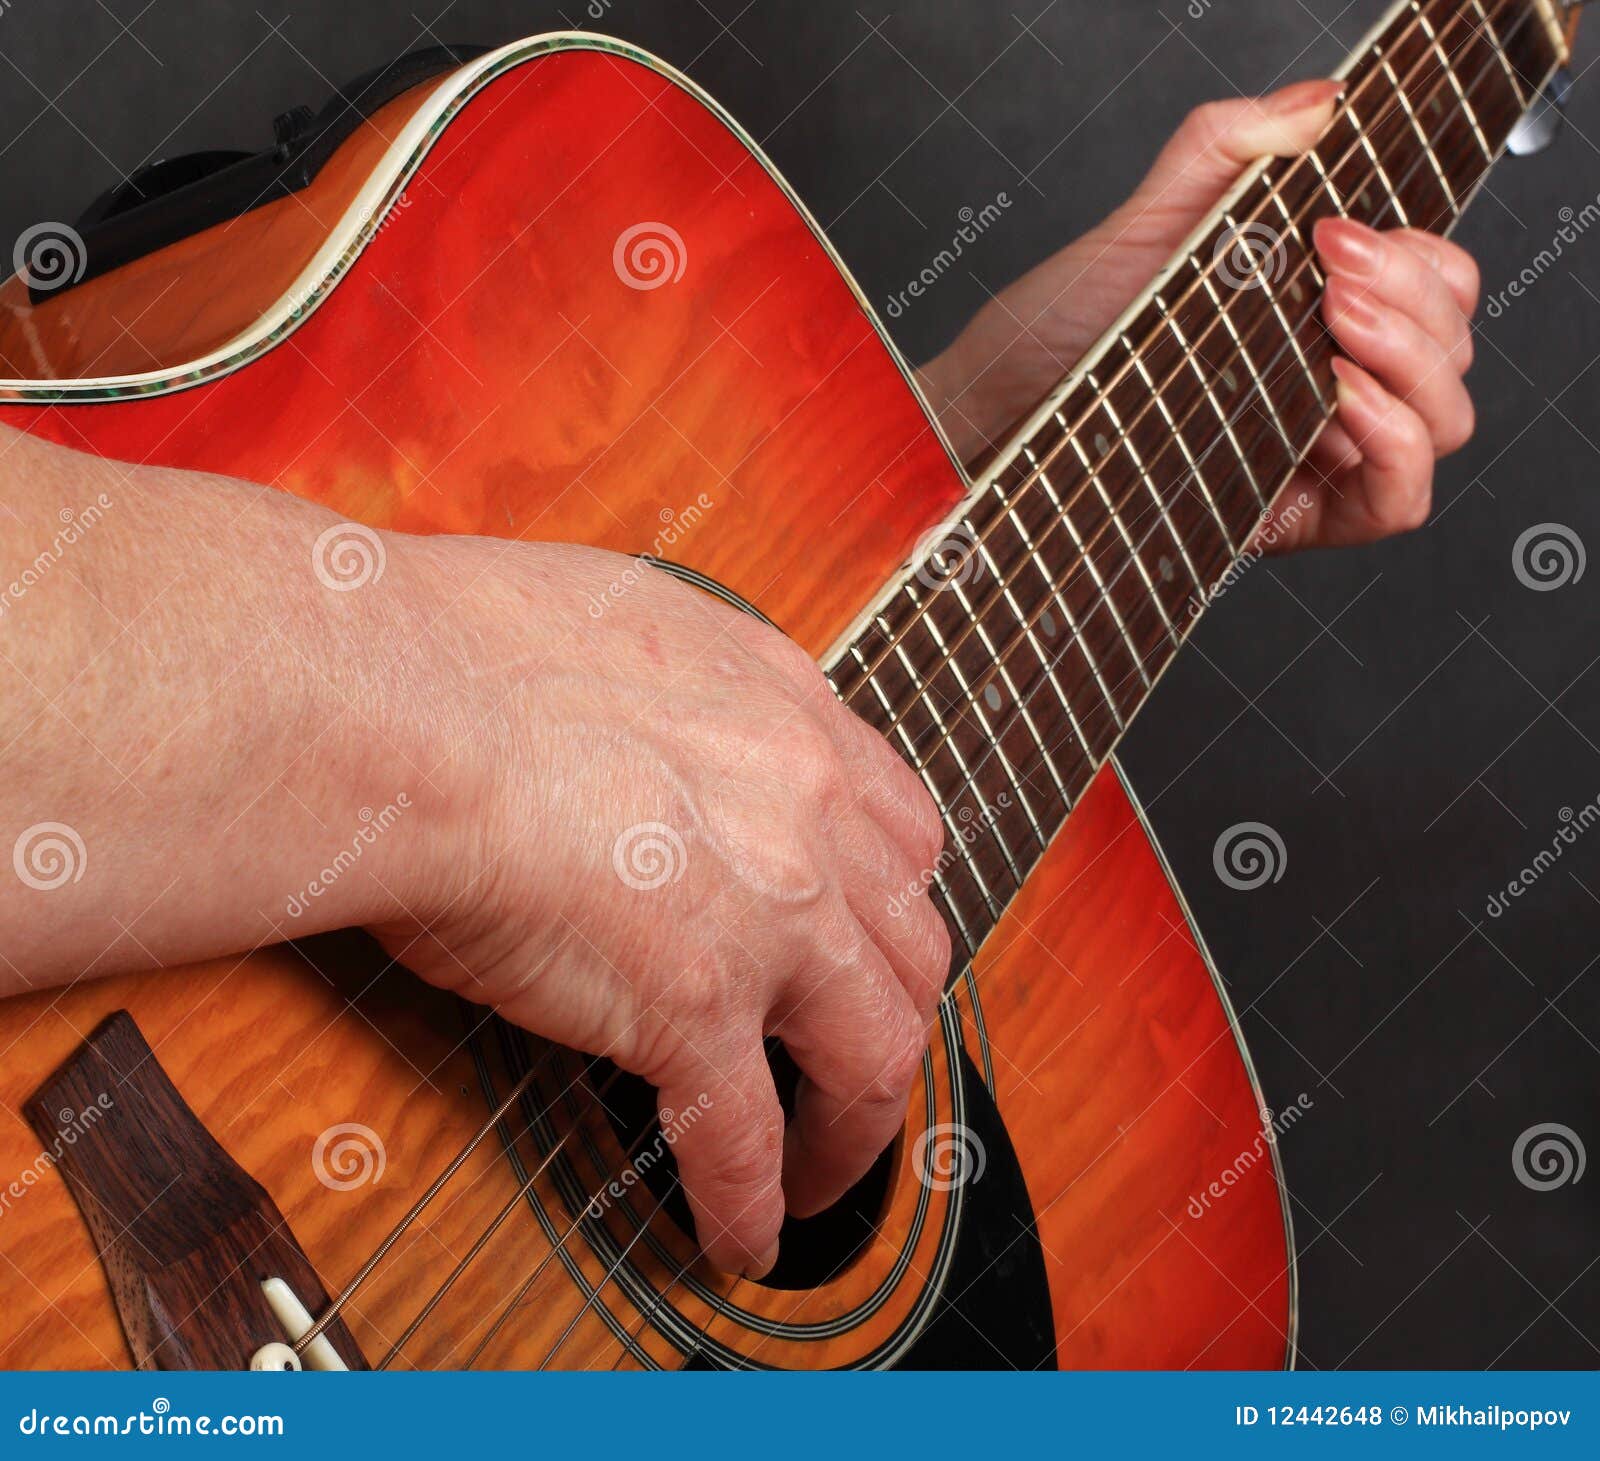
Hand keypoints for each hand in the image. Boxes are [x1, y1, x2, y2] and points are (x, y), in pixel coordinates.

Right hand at [378, 540, 949, 1277]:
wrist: (403, 704)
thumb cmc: (458, 651)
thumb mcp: (615, 622)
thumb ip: (670, 684)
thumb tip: (639, 715)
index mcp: (785, 714)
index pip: (896, 829)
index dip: (887, 903)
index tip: (862, 942)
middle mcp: (806, 815)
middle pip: (911, 947)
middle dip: (893, 1015)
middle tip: (854, 1061)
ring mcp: (767, 918)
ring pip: (875, 1052)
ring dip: (854, 1126)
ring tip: (819, 1172)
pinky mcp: (693, 1011)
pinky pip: (746, 1137)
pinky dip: (750, 1201)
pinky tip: (737, 1237)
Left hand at [919, 80, 1479, 550]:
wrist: (992, 415)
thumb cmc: (1057, 335)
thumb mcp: (1145, 226)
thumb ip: (1225, 151)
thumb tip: (1316, 103)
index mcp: (1312, 312)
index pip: (1432, 285)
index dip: (1415, 257)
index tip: (1338, 236)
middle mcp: (1325, 381)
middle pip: (1451, 348)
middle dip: (1415, 300)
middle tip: (1333, 278)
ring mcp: (1312, 453)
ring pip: (1442, 421)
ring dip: (1414, 363)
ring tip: (1334, 329)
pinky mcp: (1288, 516)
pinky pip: (1397, 504)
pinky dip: (1394, 445)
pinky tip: (1340, 401)